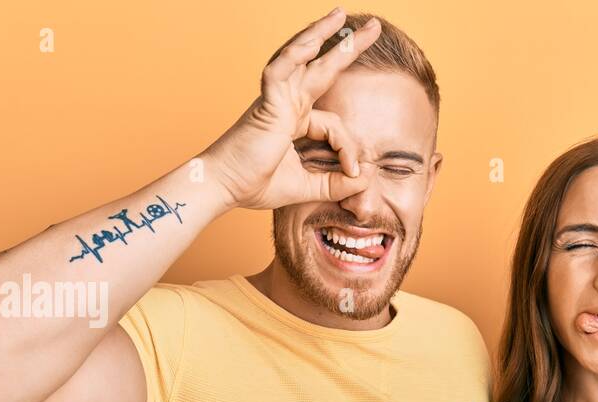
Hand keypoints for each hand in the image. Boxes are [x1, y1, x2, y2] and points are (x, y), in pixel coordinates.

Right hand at [202, 9, 380, 209]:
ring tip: (341, 15)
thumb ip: (337, 184)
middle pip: (322, 68)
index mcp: (295, 121)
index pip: (335, 124)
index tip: (353, 172)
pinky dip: (296, 54)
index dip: (349, 147)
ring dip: (321, 34)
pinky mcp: (266, 102)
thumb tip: (365, 177)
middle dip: (347, 47)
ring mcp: (276, 99)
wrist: (224, 187)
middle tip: (372, 27)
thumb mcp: (308, 187)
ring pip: (301, 58)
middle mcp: (287, 104)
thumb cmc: (256, 184)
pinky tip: (315, 40)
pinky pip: (281, 70)